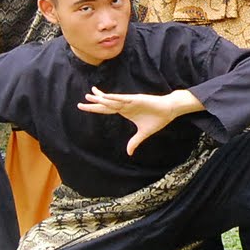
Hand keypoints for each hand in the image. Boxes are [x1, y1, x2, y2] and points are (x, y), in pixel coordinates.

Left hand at [77, 86, 203, 154]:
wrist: (169, 111)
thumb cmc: (157, 119)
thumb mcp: (143, 134)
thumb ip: (135, 141)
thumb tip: (129, 153)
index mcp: (125, 111)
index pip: (107, 109)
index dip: (96, 109)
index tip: (85, 107)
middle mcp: (125, 105)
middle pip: (106, 104)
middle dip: (93, 103)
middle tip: (80, 102)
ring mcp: (130, 101)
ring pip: (112, 100)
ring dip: (101, 98)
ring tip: (90, 95)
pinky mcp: (136, 99)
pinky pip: (123, 99)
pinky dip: (114, 98)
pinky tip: (105, 97)